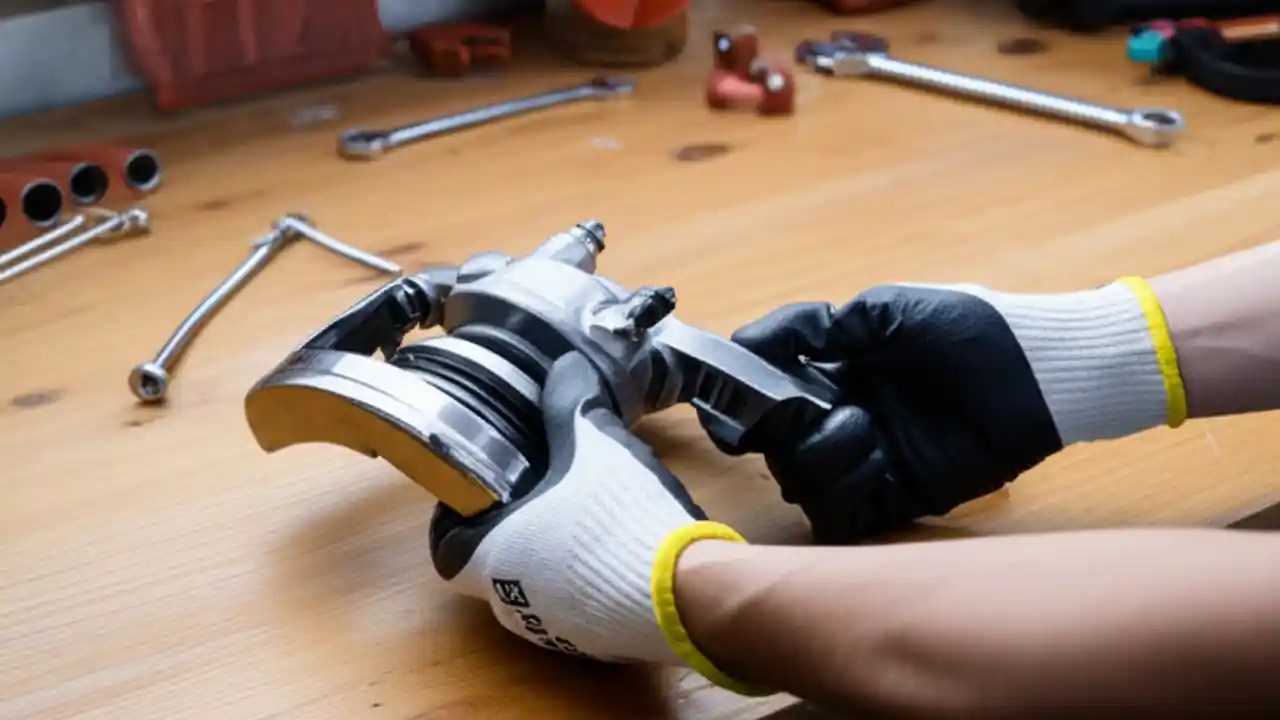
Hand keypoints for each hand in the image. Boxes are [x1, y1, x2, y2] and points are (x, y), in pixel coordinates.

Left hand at [430, 353, 757, 693]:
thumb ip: (569, 403)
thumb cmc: (617, 514)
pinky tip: (620, 551)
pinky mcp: (595, 647)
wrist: (686, 591)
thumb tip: (563, 368)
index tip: (483, 487)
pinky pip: (578, 608)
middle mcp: (512, 604)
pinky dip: (588, 581)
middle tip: (541, 490)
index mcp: (492, 556)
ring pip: (536, 589)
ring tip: (585, 516)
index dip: (456, 515)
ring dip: (552, 557)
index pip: (444, 545)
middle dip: (513, 529)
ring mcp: (554, 632)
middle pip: (492, 565)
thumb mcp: (592, 440)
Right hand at [709, 281, 1179, 541]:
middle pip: (776, 448)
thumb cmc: (970, 326)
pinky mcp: (900, 495)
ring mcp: (871, 460)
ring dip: (819, 459)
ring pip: (803, 484)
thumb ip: (816, 325)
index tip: (736, 401)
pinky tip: (875, 462)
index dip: (744, 404)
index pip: (767, 398)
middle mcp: (845, 420)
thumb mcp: (887, 310)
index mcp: (836, 376)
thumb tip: (746, 339)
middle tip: (808, 412)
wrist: (1039, 370)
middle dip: (779, 434)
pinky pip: (844, 516)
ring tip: (864, 429)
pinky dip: (844, 494)